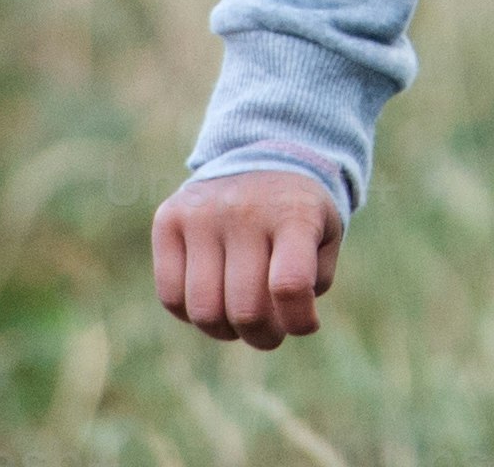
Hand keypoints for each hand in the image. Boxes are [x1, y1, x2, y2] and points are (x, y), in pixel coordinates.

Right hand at [149, 168, 338, 347]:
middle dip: (263, 336)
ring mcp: (201, 213)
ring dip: (226, 331)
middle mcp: (244, 210)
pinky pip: (171, 297)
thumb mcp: (324, 241)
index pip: (289, 285)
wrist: (264, 157)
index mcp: (294, 213)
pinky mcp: (169, 219)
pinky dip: (191, 314)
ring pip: (204, 311)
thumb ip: (309, 286)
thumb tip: (278, 323)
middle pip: (245, 310)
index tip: (307, 323)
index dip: (297, 322)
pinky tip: (213, 296)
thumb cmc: (298, 217)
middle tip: (271, 330)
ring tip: (241, 317)